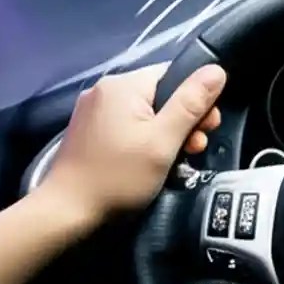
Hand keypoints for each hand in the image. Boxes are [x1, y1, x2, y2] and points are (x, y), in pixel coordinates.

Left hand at [39, 63, 225, 232]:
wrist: (66, 212)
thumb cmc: (119, 177)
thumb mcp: (163, 141)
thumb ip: (191, 103)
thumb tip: (217, 70)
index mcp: (124, 84)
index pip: (174, 75)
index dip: (197, 98)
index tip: (206, 128)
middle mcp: (106, 89)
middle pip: (161, 94)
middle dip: (184, 119)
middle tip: (194, 149)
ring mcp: (94, 110)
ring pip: (146, 112)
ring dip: (167, 133)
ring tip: (175, 160)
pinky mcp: (89, 130)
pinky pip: (127, 124)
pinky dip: (144, 139)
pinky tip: (149, 161)